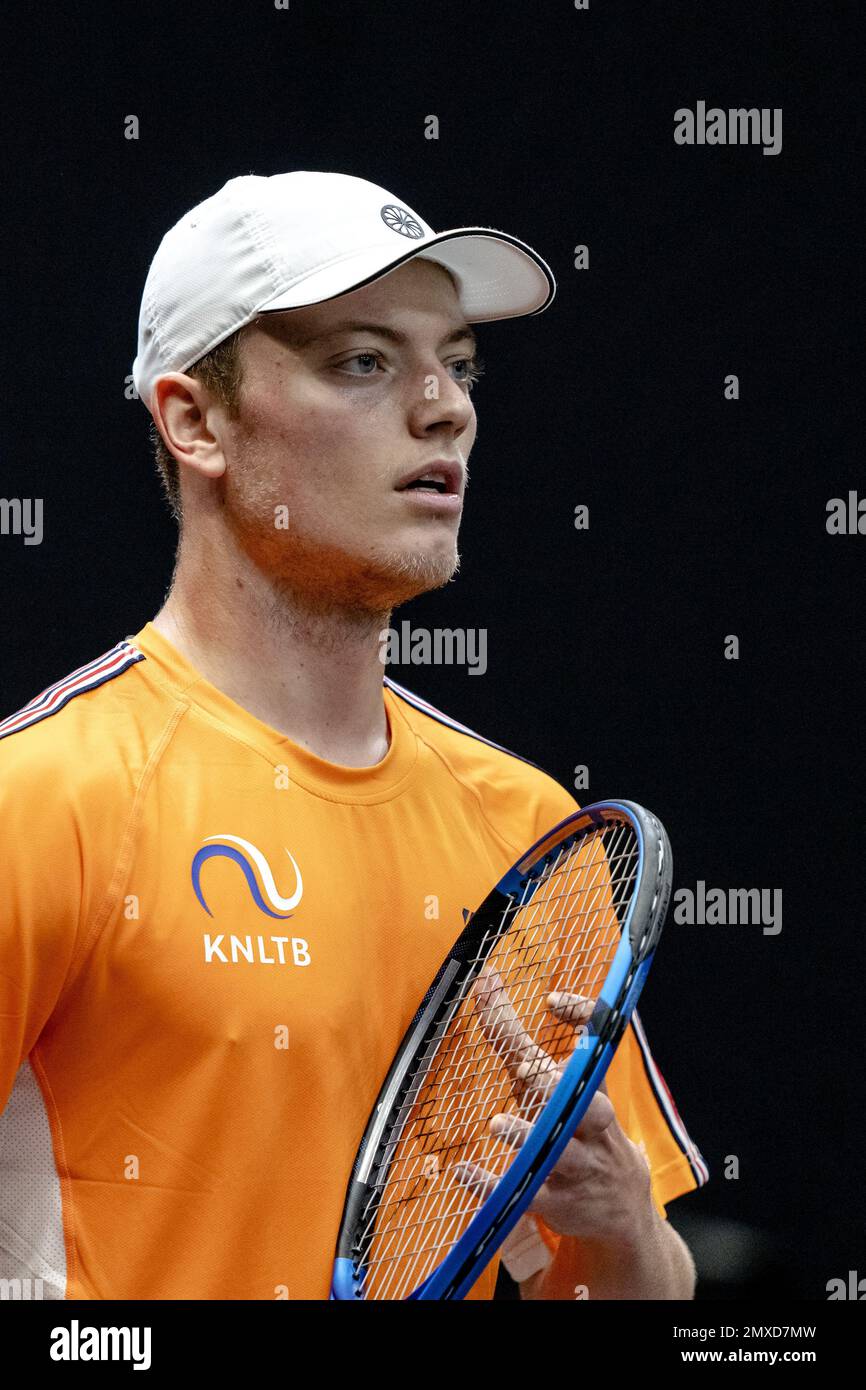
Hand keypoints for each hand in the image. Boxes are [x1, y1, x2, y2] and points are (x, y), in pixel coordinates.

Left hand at [453, 967, 652, 1244]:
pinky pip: (528, 1195)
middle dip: (558, 1088)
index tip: (552, 1003)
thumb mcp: (552, 1081)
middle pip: (589, 1105)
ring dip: (528, 1137)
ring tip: (496, 1124)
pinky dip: (495, 1185)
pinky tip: (465, 1172)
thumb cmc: (577, 1127)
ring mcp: (579, 1166)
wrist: (622, 1208)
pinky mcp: (559, 1203)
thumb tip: (486, 980)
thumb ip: (516, 1036)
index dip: (584, 1021)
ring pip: (562, 1153)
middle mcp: (593, 1125)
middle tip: (527, 1072)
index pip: (601, 1047)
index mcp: (594, 1088)